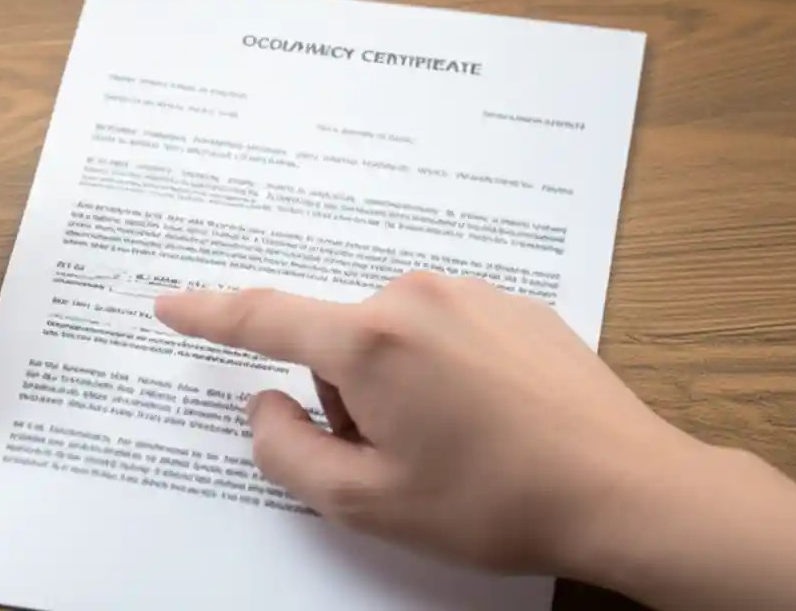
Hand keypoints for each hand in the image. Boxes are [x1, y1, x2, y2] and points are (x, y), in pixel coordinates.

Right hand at [155, 272, 704, 573]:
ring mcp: (469, 294)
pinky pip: (442, 330)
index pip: (263, 318)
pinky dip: (443, 371)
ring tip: (457, 442)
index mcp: (370, 342)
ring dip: (397, 386)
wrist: (625, 489)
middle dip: (348, 398)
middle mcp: (414, 298)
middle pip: (336, 344)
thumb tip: (264, 407)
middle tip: (401, 456)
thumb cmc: (496, 501)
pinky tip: (488, 418)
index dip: (208, 313)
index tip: (170, 302)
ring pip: (390, 339)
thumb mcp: (368, 501)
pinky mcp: (511, 303)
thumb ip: (287, 452)